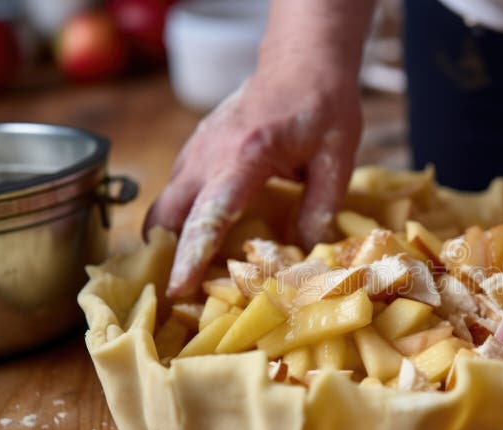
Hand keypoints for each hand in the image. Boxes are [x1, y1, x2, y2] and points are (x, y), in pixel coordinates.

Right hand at [144, 41, 361, 297]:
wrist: (302, 61)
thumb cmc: (324, 106)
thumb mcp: (337, 160)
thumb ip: (321, 209)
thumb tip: (305, 256)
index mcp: (245, 156)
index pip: (208, 215)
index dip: (191, 256)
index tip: (177, 290)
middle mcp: (209, 154)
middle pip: (165, 215)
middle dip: (167, 256)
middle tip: (183, 295)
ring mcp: (197, 149)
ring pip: (165, 204)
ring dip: (172, 240)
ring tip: (195, 275)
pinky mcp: (197, 150)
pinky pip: (178, 191)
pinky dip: (182, 219)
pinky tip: (206, 239)